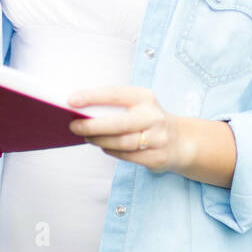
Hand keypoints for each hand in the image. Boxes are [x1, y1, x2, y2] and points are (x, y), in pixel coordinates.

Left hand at [66, 86, 191, 173]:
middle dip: (92, 126)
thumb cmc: (148, 119)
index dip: (92, 97)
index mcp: (145, 97)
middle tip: (74, 126)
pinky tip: (103, 147)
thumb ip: (115, 106)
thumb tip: (82, 111)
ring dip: (100, 141)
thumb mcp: (138, 104)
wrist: (180, 140)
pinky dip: (111, 152)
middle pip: (118, 123)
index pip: (115, 95)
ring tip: (87, 137)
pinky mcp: (157, 157)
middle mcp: (154, 117)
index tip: (71, 100)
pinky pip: (127, 156)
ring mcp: (158, 138)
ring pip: (121, 143)